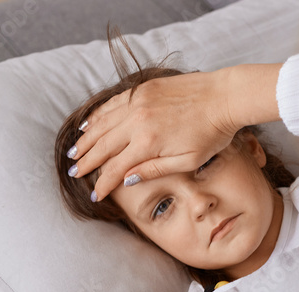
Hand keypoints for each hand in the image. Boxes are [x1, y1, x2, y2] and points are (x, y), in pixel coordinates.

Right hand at [71, 63, 281, 200]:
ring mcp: (138, 101)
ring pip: (102, 124)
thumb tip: (126, 179)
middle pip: (102, 146)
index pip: (115, 168)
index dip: (102, 183)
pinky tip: (89, 125)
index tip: (94, 194)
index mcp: (148, 143)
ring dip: (86, 140)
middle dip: (86, 162)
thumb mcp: (187, 162)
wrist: (225, 97)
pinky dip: (98, 116)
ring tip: (74, 152)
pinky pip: (112, 104)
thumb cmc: (212, 134)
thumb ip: (154, 170)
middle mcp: (137, 121)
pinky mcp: (143, 89)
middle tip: (73, 173)